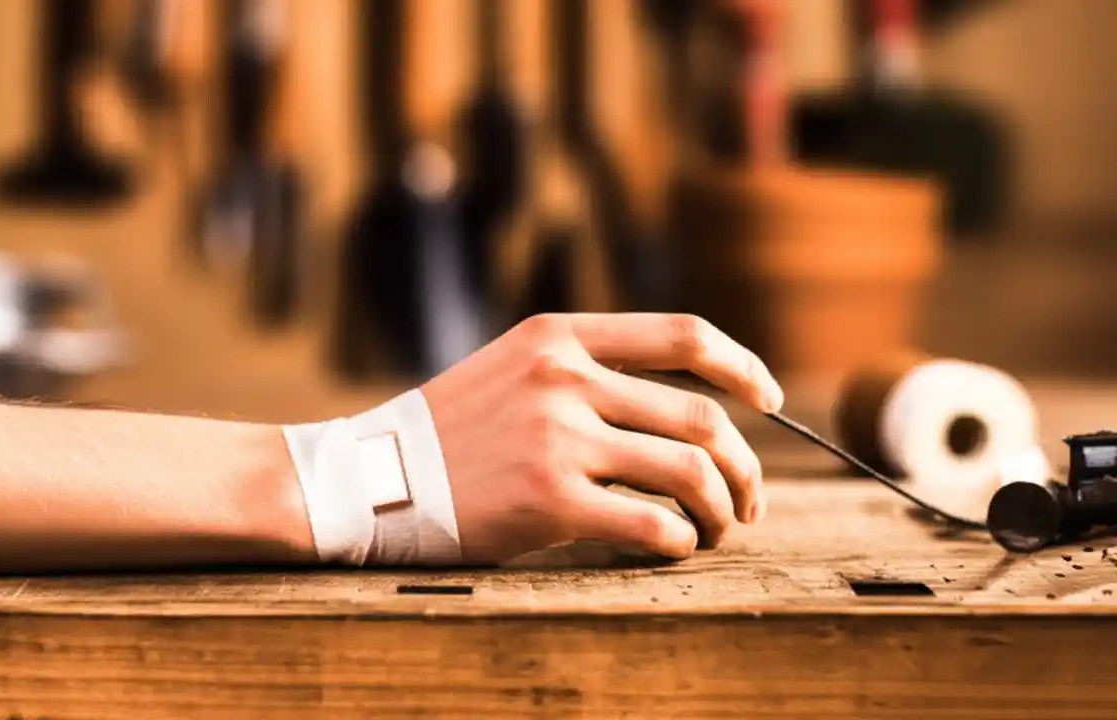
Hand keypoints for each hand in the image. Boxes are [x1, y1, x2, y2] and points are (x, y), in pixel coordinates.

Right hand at [423, 313, 783, 563]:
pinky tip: (673, 549)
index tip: (769, 400)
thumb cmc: (447, 432)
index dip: (743, 368)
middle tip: (751, 500)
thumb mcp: (512, 368)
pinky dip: (680, 543)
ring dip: (722, 509)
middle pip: (702, 417)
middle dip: (746, 466)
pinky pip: (652, 524)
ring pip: (690, 471)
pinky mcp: (547, 501)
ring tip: (717, 530)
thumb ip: (584, 369)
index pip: (684, 336)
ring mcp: (557, 438)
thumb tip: (677, 404)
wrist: (367, 479)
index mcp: (559, 336)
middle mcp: (564, 378)